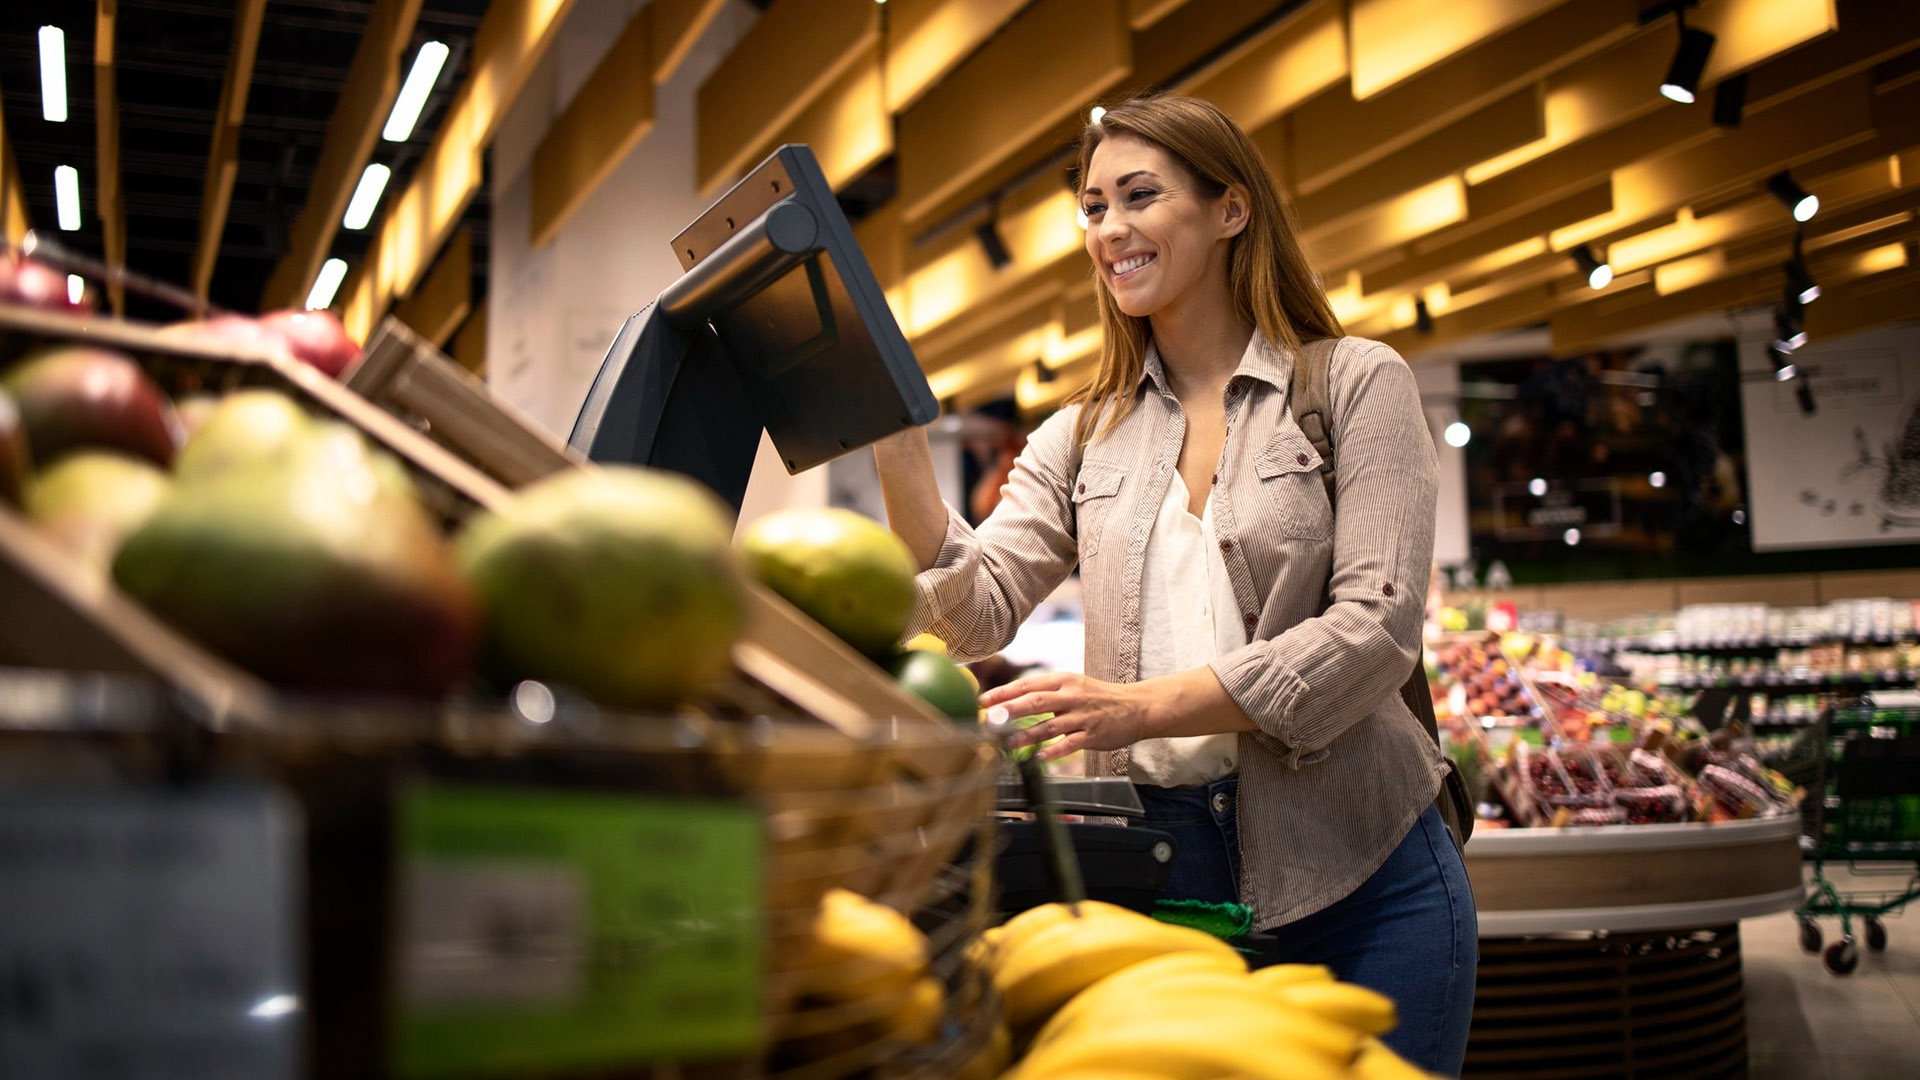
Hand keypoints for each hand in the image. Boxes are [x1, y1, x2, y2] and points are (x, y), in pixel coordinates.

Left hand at [979, 672, 1156, 761]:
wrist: (1136, 706)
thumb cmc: (1099, 697)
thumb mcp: (1074, 685)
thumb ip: (1046, 692)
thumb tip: (1011, 700)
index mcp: (1064, 681)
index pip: (1028, 685)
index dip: (1004, 693)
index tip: (982, 700)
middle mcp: (1071, 696)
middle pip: (1035, 701)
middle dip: (1009, 710)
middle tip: (988, 718)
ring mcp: (1082, 716)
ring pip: (1049, 725)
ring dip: (1026, 735)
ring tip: (1005, 743)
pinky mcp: (1093, 734)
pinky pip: (1070, 744)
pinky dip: (1054, 751)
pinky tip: (1039, 758)